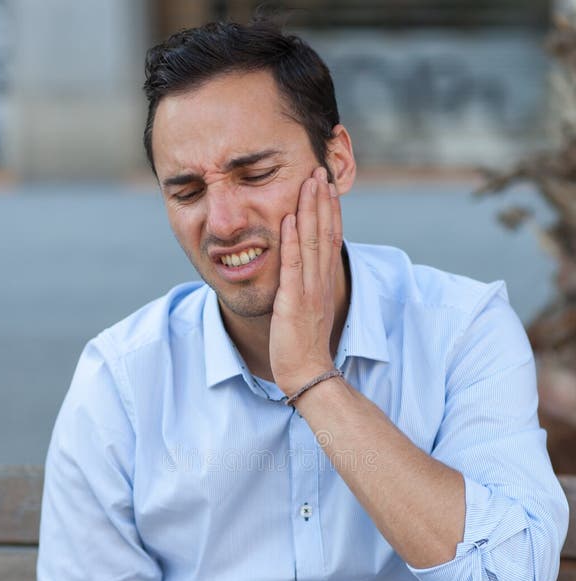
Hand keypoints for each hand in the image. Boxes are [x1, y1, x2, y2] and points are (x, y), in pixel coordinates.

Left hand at [269, 167, 343, 397]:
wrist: (307, 374)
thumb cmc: (303, 348)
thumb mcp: (307, 313)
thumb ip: (305, 291)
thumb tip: (300, 278)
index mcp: (322, 284)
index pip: (329, 239)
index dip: (329, 211)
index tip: (325, 186)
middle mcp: (319, 282)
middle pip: (324, 233)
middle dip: (322, 200)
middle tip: (319, 169)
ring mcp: (308, 290)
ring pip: (312, 242)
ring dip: (311, 210)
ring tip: (310, 181)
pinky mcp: (293, 302)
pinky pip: (293, 266)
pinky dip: (292, 241)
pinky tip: (288, 219)